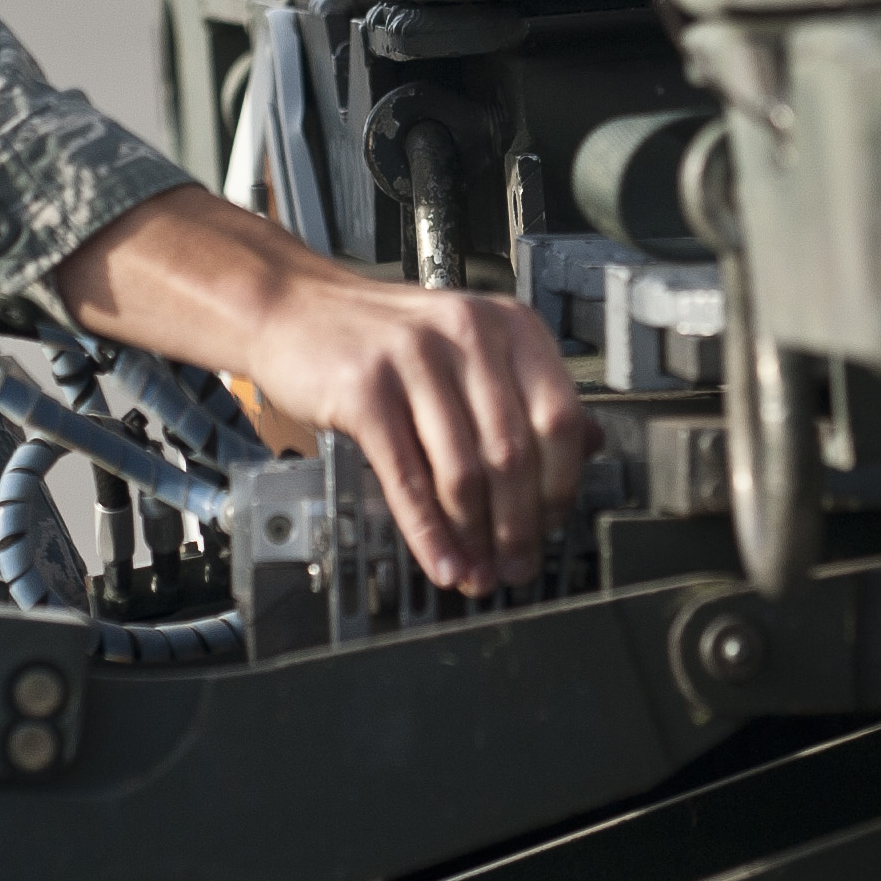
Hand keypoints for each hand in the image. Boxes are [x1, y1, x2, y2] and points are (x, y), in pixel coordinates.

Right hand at [52, 186, 596, 594]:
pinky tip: (440, 563)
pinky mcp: (365, 390)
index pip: (560, 417)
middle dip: (519, 526)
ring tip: (477, 574)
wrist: (292, 306)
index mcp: (508, 325)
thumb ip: (524, 391)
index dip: (560, 485)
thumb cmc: (382, 336)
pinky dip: (429, 534)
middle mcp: (468, 332)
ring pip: (464, 472)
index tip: (551, 525)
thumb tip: (588, 447)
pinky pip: (408, 480)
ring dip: (474, 538)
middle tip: (516, 566)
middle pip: (515, 453)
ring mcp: (414, 358)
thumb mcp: (465, 346)